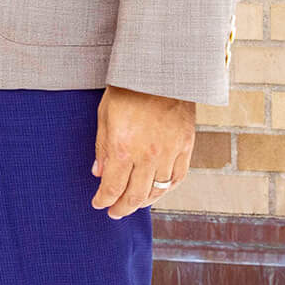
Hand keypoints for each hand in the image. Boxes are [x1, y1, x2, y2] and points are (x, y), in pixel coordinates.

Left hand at [92, 85, 194, 219]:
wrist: (159, 71)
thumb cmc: (126, 90)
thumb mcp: (105, 115)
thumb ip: (103, 147)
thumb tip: (99, 173)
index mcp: (123, 147)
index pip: (113, 186)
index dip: (104, 200)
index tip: (98, 204)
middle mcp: (148, 155)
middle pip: (135, 195)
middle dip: (122, 207)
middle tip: (114, 213)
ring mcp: (170, 153)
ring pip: (158, 190)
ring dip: (144, 201)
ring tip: (133, 204)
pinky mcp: (186, 146)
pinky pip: (178, 177)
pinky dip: (167, 188)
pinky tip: (158, 191)